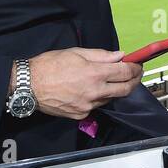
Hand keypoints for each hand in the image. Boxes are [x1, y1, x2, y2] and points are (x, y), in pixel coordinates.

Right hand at [28, 48, 142, 119]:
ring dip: (115, 89)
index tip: (138, 65)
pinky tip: (91, 90)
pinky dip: (98, 97)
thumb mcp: (76, 52)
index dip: (135, 68)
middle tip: (135, 75)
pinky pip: (96, 106)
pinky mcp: (80, 115)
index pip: (125, 72)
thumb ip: (101, 55)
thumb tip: (119, 55)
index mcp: (95, 73)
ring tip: (111, 80)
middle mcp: (94, 91)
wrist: (28, 86)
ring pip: (110, 98)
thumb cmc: (49, 65)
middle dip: (133, 81)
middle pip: (125, 89)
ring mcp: (88, 105)